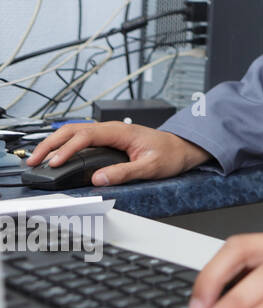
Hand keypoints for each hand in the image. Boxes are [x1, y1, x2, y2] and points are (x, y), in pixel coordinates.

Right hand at [25, 121, 209, 184]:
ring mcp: (110, 132)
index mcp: (121, 131)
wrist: (182, 148)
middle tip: (35, 160)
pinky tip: (55, 154)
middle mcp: (113, 128)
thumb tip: (99, 179)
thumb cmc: (170, 155)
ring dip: (55, 143)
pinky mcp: (109, 139)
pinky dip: (64, 144)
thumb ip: (125, 173)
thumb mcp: (150, 167)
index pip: (86, 136)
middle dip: (51, 143)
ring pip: (74, 131)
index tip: (55, 162)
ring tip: (38, 158)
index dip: (67, 148)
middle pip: (73, 129)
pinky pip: (81, 137)